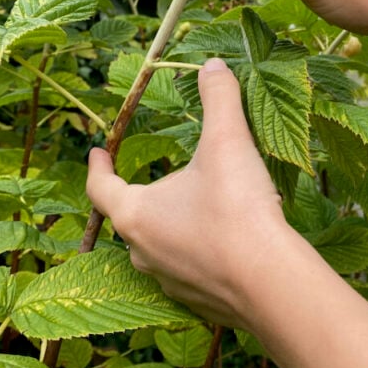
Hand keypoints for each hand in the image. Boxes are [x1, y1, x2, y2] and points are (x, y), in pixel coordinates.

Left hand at [88, 58, 367, 367]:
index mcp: (135, 213)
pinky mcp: (197, 302)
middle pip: (131, 218)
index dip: (97, 167)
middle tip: (160, 177)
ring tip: (195, 209)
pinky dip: (198, 255)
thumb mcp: (227, 141)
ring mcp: (169, 281)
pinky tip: (223, 245)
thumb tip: (213, 65)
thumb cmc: (237, 207)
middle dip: (142, 197)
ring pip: (159, 248)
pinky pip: (188, 272)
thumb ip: (218, 98)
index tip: (97, 152)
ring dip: (171, 228)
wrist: (270, 281)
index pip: (100, 188)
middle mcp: (142, 252)